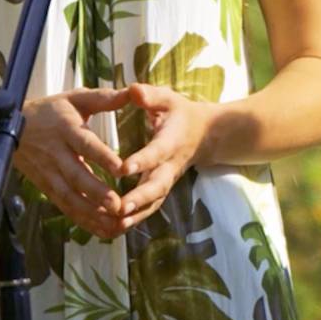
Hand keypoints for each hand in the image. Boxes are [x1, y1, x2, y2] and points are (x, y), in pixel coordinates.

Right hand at [16, 87, 131, 236]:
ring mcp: (49, 173)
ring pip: (70, 196)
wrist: (9, 129)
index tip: (120, 168)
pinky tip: (102, 230)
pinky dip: (83, 220)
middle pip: (76, 176)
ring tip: (114, 223)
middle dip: (97, 193)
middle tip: (118, 205)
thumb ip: (105, 98)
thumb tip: (134, 91)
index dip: (101, 156)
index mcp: (66, 129)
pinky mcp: (46, 187)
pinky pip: (65, 206)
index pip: (85, 144)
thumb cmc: (50, 111)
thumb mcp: (75, 98)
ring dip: (91, 212)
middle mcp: (56, 154)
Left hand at [115, 83, 217, 229]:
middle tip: (121, 206)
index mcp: (171, 141)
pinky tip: (115, 229)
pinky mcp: (162, 189)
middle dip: (140, 196)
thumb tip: (132, 90)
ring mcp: (168, 179)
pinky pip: (150, 208)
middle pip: (158, 184)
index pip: (156, 152)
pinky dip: (135, 220)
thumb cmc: (180, 113)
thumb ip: (150, 96)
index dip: (142, 161)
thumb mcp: (169, 99)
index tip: (124, 168)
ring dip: (136, 214)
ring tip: (115, 224)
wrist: (205, 134)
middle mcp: (171, 164)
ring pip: (154, 201)